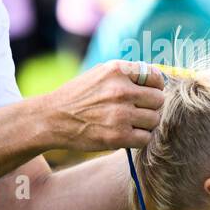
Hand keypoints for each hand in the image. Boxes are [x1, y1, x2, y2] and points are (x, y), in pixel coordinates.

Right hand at [42, 60, 165, 151]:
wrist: (51, 119)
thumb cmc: (77, 97)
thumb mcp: (99, 74)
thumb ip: (126, 74)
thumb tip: (157, 79)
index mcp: (117, 70)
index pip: (156, 77)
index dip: (155, 87)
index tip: (147, 94)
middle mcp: (121, 90)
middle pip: (158, 100)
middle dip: (150, 107)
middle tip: (137, 112)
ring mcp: (120, 114)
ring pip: (154, 120)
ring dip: (145, 124)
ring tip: (129, 124)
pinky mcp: (118, 136)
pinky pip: (145, 138)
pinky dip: (138, 139)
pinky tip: (125, 135)